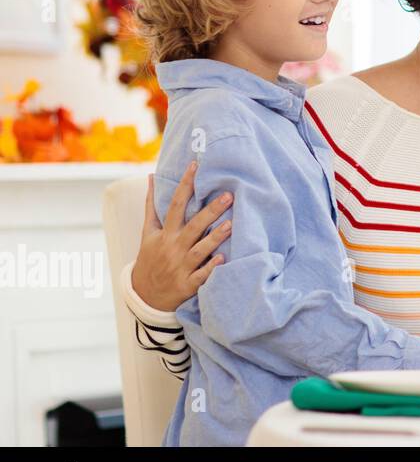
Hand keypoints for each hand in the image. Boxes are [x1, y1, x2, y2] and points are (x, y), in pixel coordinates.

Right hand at [130, 161, 232, 311]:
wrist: (144, 295)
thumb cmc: (150, 257)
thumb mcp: (147, 232)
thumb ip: (151, 205)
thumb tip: (150, 177)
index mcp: (165, 233)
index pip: (175, 205)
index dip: (185, 185)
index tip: (196, 165)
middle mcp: (173, 247)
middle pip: (193, 226)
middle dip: (210, 211)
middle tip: (229, 195)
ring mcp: (181, 266)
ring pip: (200, 250)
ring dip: (215, 238)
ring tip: (232, 224)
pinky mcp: (188, 284)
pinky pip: (201, 276)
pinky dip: (211, 268)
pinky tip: (224, 258)